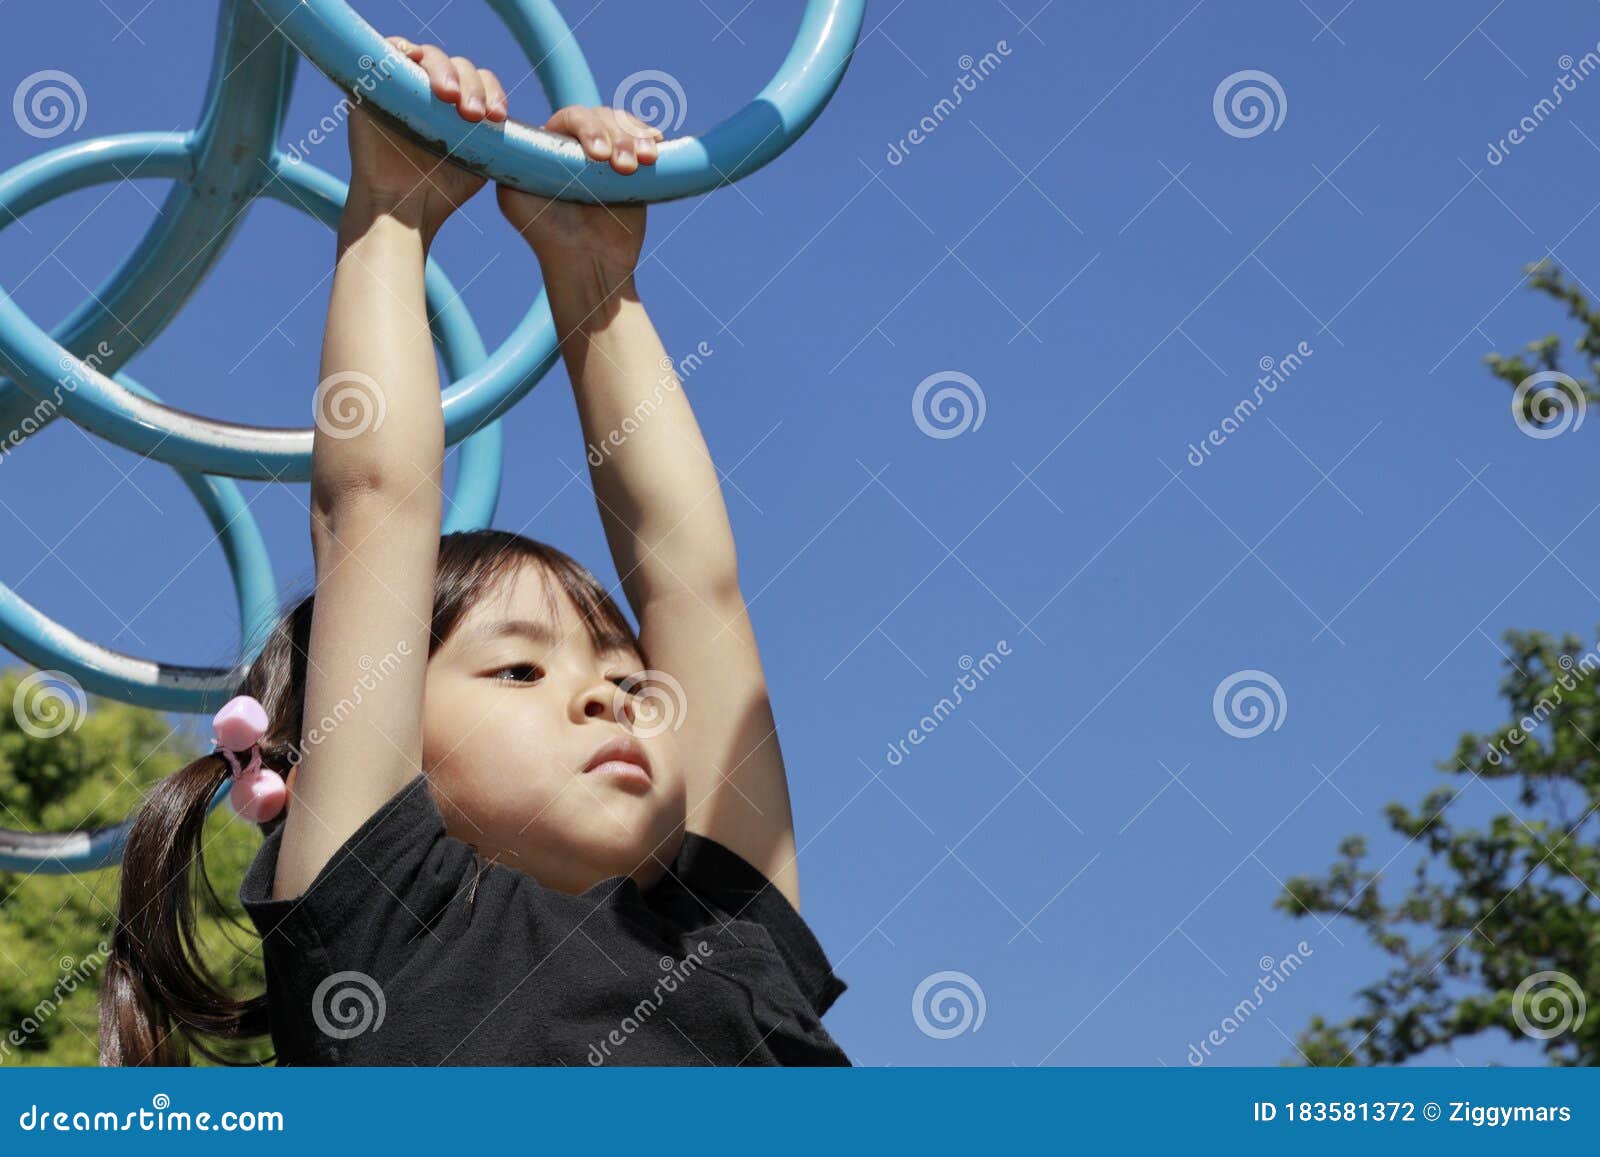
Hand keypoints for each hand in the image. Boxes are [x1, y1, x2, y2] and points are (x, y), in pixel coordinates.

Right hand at [345, 36, 506, 238]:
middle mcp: (432, 92)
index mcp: (459, 107)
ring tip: (450, 97)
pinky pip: (389, 50)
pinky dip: (403, 49)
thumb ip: (496, 136)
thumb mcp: (480, 160)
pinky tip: (416, 64)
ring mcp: (403, 85)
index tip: (498, 117)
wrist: (400, 209)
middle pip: (458, 66)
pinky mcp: (374, 82)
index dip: (492, 92)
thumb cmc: (440, 191)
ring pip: (428, 56)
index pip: (482, 82)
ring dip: (443, 70)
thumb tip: (525, 125)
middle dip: (471, 85)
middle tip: (472, 114)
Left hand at [496, 106, 660, 289]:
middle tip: (622, 166)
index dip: (588, 128)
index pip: (571, 118)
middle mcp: (579, 142)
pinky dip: (650, 139)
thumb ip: (510, 163)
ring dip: (635, 138)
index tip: (598, 156)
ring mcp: (609, 152)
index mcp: (550, 143)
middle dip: (617, 136)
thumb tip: (507, 132)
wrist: (588, 263)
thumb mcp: (514, 198)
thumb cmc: (548, 234)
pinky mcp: (634, 165)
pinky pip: (644, 139)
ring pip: (625, 125)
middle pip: (601, 117)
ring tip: (644, 162)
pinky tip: (656, 145)